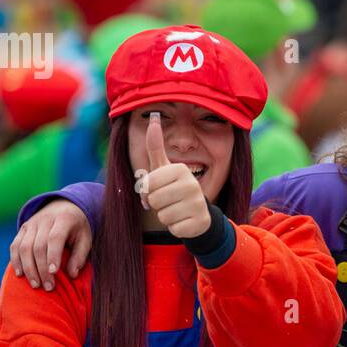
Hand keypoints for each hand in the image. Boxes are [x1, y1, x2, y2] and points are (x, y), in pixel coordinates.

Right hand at [11, 199, 90, 289]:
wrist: (63, 206)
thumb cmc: (77, 228)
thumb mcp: (85, 238)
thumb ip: (80, 256)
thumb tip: (72, 274)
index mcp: (64, 219)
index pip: (55, 238)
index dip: (53, 256)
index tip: (54, 273)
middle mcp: (45, 219)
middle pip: (38, 246)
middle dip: (42, 269)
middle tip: (48, 287)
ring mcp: (31, 223)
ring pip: (24, 247)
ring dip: (28, 268)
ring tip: (36, 285)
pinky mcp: (23, 228)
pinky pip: (15, 245)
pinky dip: (15, 260)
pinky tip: (20, 274)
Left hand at [142, 112, 210, 238]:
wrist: (198, 212)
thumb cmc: (174, 188)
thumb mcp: (164, 168)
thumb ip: (155, 146)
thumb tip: (152, 118)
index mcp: (180, 169)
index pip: (148, 185)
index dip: (149, 191)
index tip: (161, 188)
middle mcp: (192, 184)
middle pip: (154, 201)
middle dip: (157, 204)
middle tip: (169, 201)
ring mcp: (197, 204)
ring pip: (163, 216)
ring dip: (166, 216)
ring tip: (177, 210)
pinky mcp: (199, 223)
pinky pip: (173, 229)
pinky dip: (176, 228)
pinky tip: (184, 220)